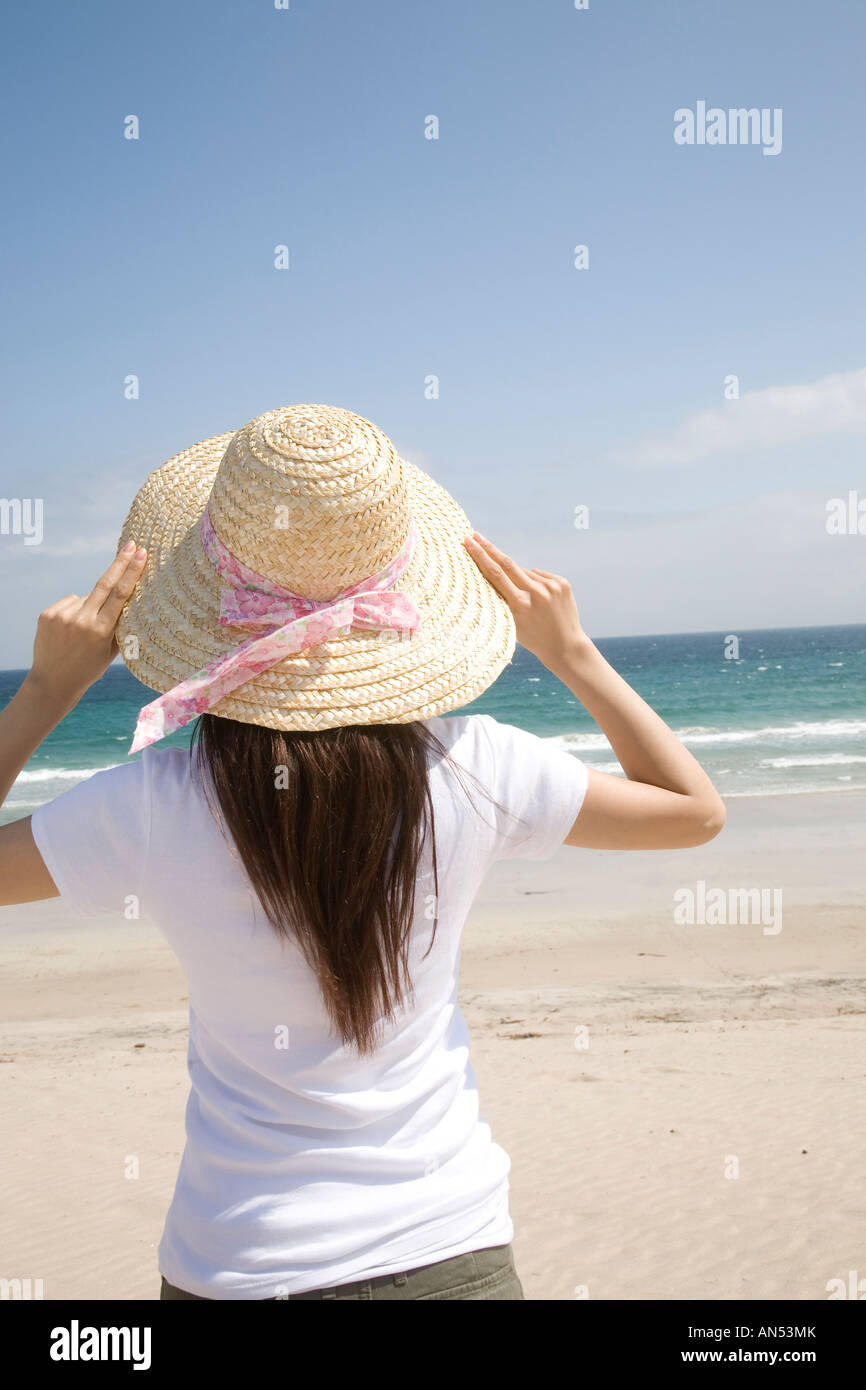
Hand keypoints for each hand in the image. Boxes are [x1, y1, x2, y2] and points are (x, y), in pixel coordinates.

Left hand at [25, 540, 146, 714]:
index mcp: (101, 631)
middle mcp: (81, 621)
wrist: (53, 682)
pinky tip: (70, 629)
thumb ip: (120, 626)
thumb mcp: (111, 652)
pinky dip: (75, 610)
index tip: (141, 554)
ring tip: (83, 631)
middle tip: (131, 545)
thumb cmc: (88, 668)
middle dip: (120, 563)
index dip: (131, 572)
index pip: (120, 595)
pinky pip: (69, 602)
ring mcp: (62, 616)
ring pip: (86, 598)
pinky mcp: (47, 614)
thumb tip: (130, 596)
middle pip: (104, 584)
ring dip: (91, 605)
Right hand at [463, 531, 587, 670]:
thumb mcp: (511, 623)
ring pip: (524, 572)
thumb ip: (503, 599)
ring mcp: (551, 586)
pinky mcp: (562, 582)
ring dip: (516, 577)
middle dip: (489, 549)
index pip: (496, 575)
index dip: (481, 557)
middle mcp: (536, 592)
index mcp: (520, 605)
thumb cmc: (534, 638)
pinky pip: (538, 575)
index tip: (470, 542)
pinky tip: (538, 599)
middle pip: (507, 564)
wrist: (566, 646)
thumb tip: (492, 571)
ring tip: (523, 598)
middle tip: (475, 535)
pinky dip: (533, 582)